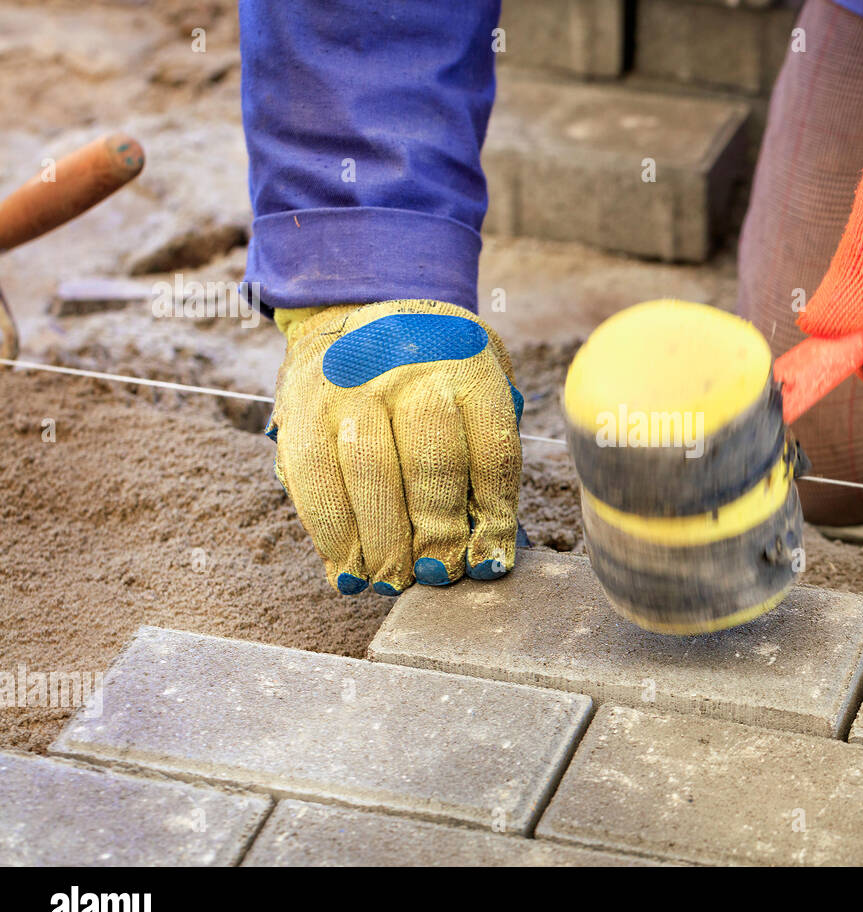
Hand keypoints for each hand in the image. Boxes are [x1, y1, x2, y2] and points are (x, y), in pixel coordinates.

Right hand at [267, 300, 522, 594]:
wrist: (354, 312)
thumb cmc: (435, 372)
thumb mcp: (480, 383)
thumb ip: (489, 452)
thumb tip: (491, 544)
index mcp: (468, 364)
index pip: (492, 451)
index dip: (494, 516)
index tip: (489, 563)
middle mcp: (410, 369)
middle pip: (432, 464)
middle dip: (438, 532)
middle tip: (440, 574)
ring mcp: (350, 386)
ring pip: (372, 476)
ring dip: (384, 543)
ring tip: (395, 581)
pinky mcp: (301, 409)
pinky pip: (315, 482)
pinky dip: (332, 535)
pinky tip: (348, 568)